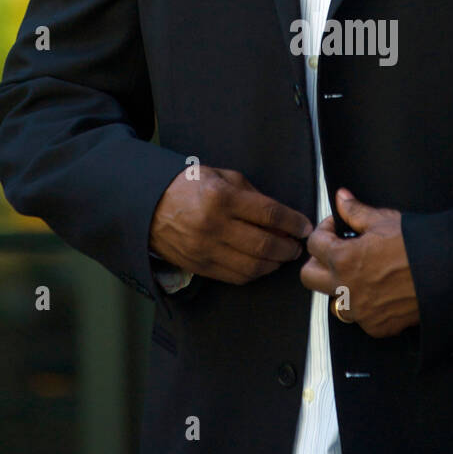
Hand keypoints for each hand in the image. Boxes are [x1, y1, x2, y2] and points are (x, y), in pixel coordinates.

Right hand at [149, 165, 312, 283]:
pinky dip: (256, 273)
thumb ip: (253, 195)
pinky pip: (236, 277)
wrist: (148, 206)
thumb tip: (282, 217)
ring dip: (275, 264)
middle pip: (264, 245)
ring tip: (283, 256)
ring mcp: (205, 250)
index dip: (293, 223)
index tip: (304, 226)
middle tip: (298, 245)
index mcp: (221, 198)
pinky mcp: (200, 266)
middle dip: (288, 247)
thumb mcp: (222, 177)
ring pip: (252, 266)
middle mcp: (213, 226)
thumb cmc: (188, 187)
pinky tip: (264, 265)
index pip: (268, 214)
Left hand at [300, 189, 419, 337]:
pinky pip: (360, 318)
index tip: (336, 228)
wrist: (449, 273)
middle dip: (318, 261)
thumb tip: (342, 199)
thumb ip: (356, 211)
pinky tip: (379, 291)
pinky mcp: (377, 326)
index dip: (324, 230)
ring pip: (333, 302)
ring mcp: (361, 311)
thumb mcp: (385, 221)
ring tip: (358, 275)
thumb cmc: (420, 247)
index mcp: (344, 259)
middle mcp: (347, 289)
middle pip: (309, 277)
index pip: (314, 244)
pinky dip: (365, 306)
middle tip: (335, 252)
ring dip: (340, 288)